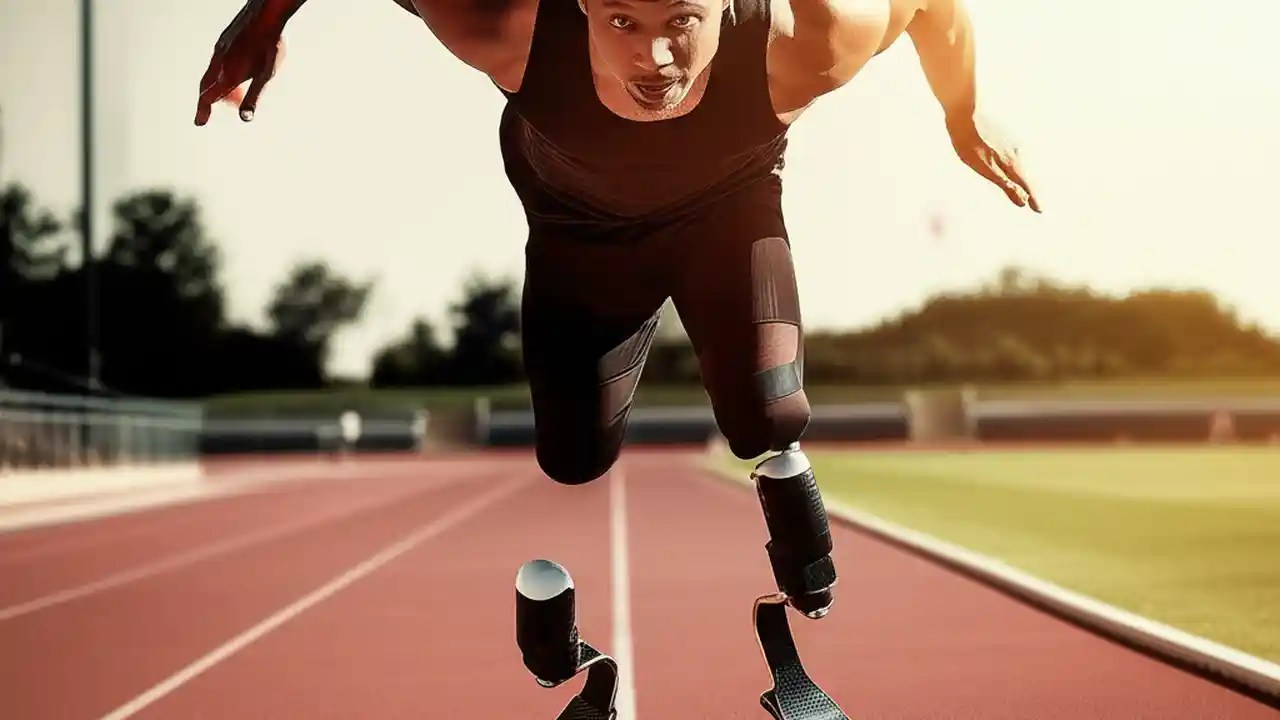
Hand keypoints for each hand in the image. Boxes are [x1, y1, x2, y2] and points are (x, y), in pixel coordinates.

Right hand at [194, 1, 288, 125]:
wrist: (267, 14)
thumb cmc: (271, 45)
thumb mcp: (267, 75)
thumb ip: (254, 96)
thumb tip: (245, 118)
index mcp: (228, 73)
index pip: (208, 96)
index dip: (202, 111)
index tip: (199, 123)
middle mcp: (219, 61)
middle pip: (205, 86)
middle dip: (205, 102)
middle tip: (205, 116)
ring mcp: (219, 49)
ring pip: (210, 73)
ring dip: (214, 89)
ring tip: (230, 98)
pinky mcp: (223, 41)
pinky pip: (215, 62)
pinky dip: (218, 75)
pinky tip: (231, 76)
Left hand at [946, 111, 1040, 212]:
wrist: (966, 110)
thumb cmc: (971, 142)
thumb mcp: (985, 168)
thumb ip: (1005, 184)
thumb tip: (1022, 202)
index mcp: (1014, 163)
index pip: (1028, 186)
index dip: (1034, 198)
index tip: (1039, 210)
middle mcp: (1020, 152)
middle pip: (1029, 175)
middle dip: (1032, 190)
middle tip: (1036, 203)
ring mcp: (1015, 141)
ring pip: (1025, 164)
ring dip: (1026, 177)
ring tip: (1027, 188)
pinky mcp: (1008, 134)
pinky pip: (1018, 154)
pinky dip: (1018, 165)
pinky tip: (1014, 166)